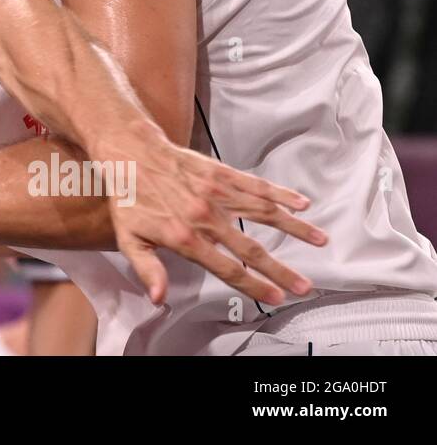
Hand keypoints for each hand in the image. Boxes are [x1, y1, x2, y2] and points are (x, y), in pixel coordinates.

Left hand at [93, 119, 326, 305]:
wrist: (130, 153)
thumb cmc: (129, 197)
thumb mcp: (129, 239)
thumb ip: (148, 269)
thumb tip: (159, 298)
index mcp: (186, 237)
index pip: (227, 268)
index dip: (253, 286)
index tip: (276, 297)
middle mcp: (206, 217)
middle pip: (252, 249)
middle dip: (281, 270)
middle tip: (305, 286)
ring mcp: (217, 193)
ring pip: (264, 213)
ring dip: (294, 229)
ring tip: (320, 240)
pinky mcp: (221, 173)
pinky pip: (255, 185)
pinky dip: (281, 194)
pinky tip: (302, 203)